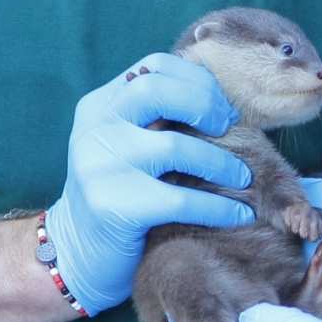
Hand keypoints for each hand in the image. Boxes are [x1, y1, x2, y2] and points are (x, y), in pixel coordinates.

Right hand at [47, 53, 257, 314]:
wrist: (77, 255)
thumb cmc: (120, 195)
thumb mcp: (128, 145)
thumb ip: (158, 118)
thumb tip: (227, 105)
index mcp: (100, 105)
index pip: (154, 66)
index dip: (197, 80)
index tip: (222, 109)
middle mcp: (95, 128)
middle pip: (157, 90)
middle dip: (205, 105)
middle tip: (231, 131)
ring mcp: (99, 166)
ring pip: (175, 146)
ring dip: (222, 163)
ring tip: (244, 179)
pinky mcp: (112, 206)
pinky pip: (181, 200)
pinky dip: (219, 208)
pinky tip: (240, 215)